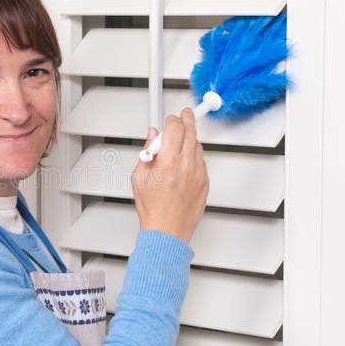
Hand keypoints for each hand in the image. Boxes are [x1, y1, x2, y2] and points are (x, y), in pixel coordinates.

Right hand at [131, 109, 208, 244]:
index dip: (171, 120)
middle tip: (185, 114)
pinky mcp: (205, 182)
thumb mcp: (139, 177)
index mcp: (168, 161)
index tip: (170, 119)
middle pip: (191, 131)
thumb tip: (152, 136)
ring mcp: (198, 173)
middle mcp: (186, 165)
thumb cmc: (153, 209)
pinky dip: (194, 156)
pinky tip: (184, 161)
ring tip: (180, 143)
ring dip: (190, 139)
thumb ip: (147, 152)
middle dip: (187, 119)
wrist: (167, 230)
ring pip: (198, 145)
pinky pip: (201, 161)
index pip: (174, 128)